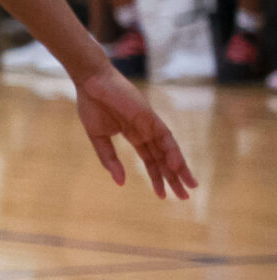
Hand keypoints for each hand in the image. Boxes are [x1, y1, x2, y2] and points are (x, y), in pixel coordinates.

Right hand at [73, 69, 195, 199]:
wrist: (90, 82)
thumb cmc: (91, 105)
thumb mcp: (98, 138)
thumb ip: (109, 160)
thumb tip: (120, 183)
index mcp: (134, 135)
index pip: (150, 160)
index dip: (156, 178)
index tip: (162, 195)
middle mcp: (146, 131)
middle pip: (163, 159)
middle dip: (173, 178)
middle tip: (184, 197)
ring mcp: (150, 124)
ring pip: (169, 150)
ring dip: (179, 168)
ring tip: (188, 186)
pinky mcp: (150, 117)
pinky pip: (165, 137)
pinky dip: (172, 152)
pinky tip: (177, 166)